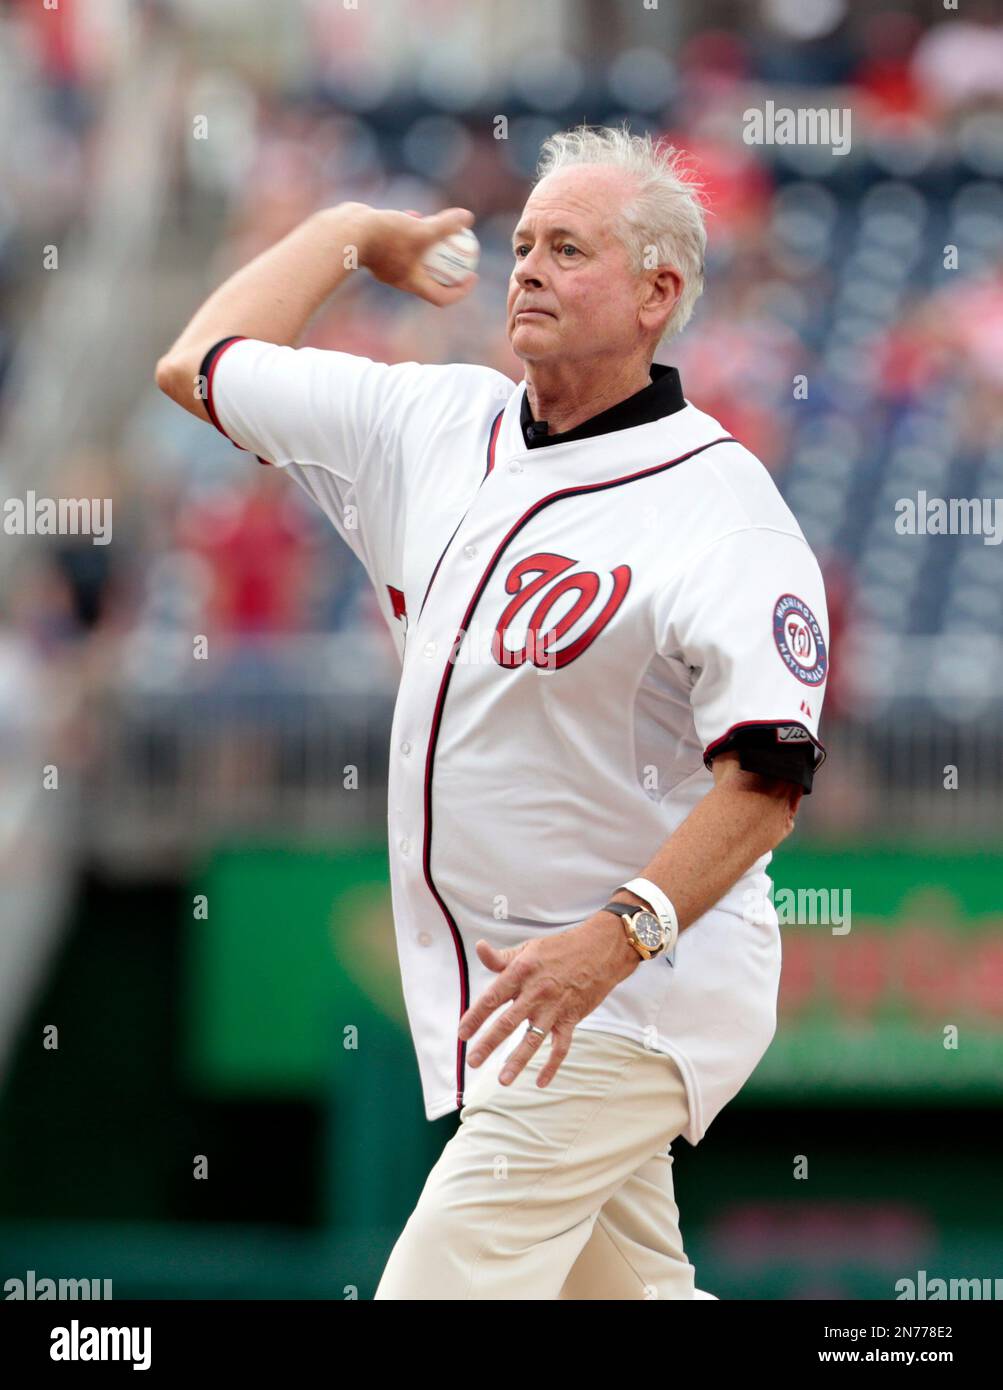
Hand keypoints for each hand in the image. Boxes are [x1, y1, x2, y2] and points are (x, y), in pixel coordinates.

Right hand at [353, 204, 478, 306]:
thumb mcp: (422, 229)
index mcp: (411, 283)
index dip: (461, 290)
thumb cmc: (385, 236)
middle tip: (461, 250)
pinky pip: (398, 242)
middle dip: (448, 265)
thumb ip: (446, 225)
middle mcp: (399, 277)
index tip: (472, 275)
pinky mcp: (376, 248)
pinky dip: (408, 231)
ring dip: (427, 244)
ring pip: (413, 256)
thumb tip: (469, 218)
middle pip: (430, 277)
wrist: (346, 232)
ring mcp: (386, 263)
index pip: (442, 297)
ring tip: (437, 225)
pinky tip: (414, 213)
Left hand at [457, 910, 639, 1089]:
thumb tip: (480, 948)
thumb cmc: (560, 949)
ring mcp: (555, 1007)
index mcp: (521, 972)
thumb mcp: (528, 948)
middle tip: (473, 1061)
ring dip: (517, 1061)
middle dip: (489, 1043)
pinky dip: (552, 1065)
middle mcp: (536, 992)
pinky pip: (561, 1046)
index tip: (462, 1034)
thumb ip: (501, 957)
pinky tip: (541, 1081)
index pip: (492, 998)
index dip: (475, 1017)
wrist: (600, 950)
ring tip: (503, 1080)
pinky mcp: (572, 1018)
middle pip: (508, 1022)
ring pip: (533, 1038)